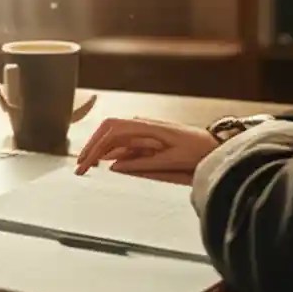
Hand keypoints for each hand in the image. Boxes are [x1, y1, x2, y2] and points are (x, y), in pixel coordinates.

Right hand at [74, 116, 219, 183]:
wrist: (212, 145)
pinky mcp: (145, 137)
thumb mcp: (169, 160)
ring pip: (112, 136)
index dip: (95, 147)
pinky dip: (109, 152)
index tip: (85, 164)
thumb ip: (141, 163)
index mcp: (145, 126)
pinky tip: (103, 164)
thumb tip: (113, 166)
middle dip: (91, 148)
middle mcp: (141, 124)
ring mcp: (142, 129)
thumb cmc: (195, 149)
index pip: (111, 131)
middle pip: (106, 130)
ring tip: (86, 168)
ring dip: (98, 150)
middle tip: (80, 167)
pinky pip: (122, 142)